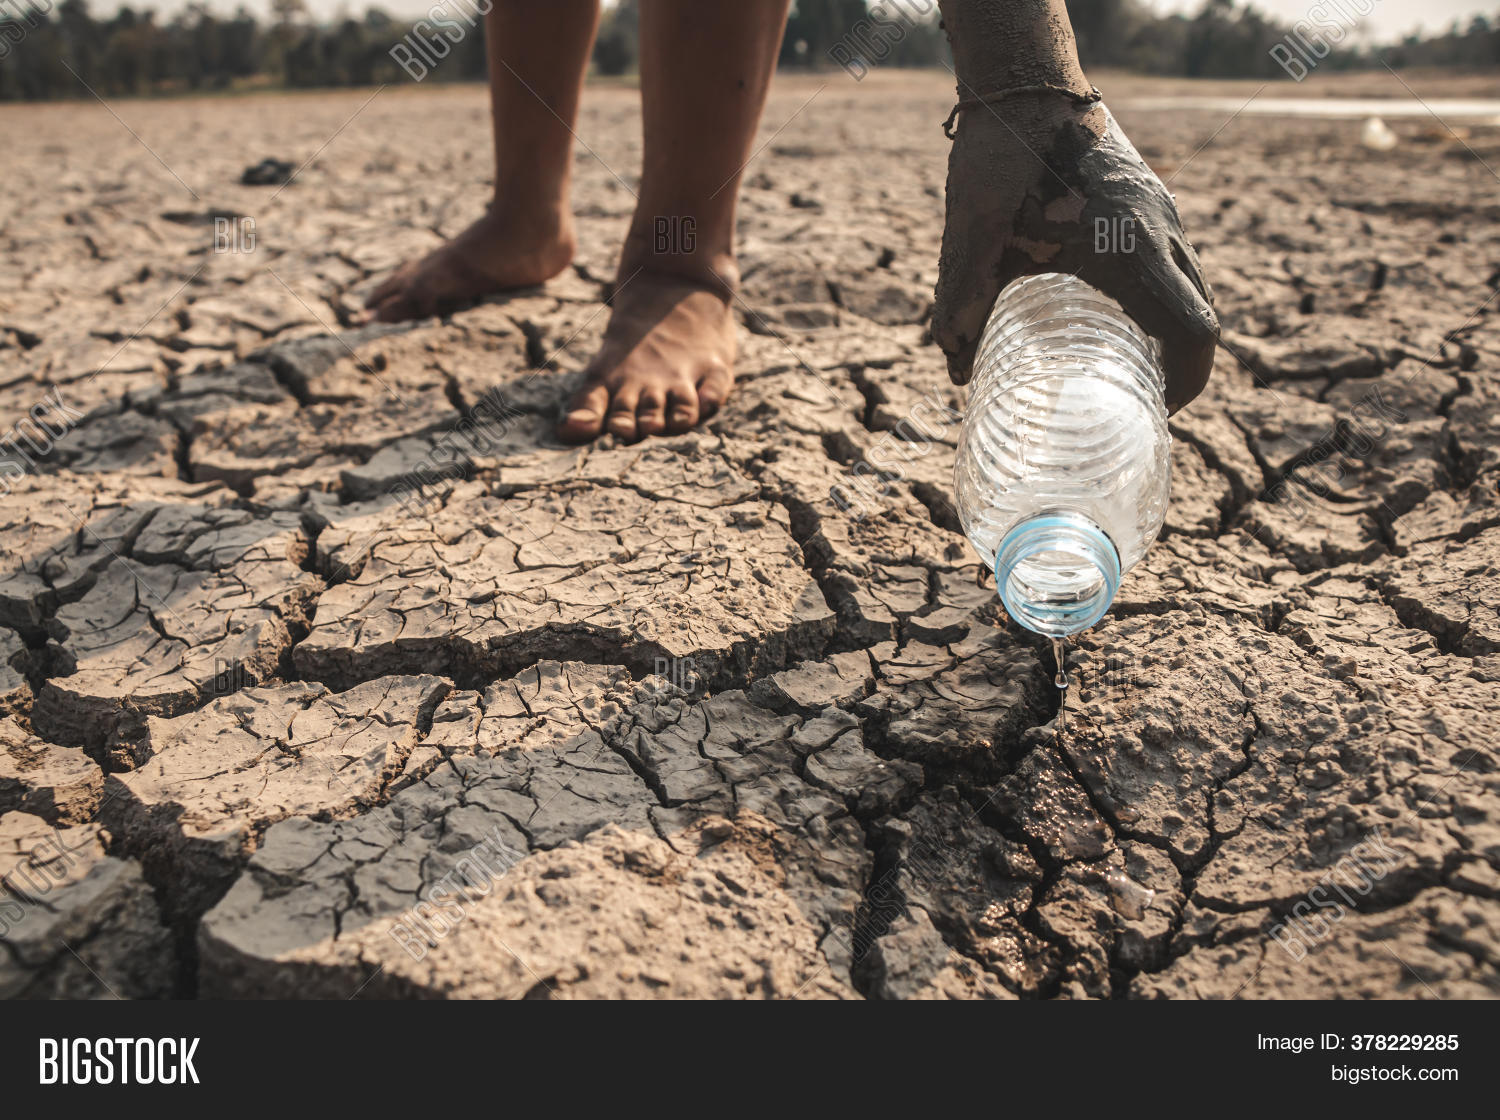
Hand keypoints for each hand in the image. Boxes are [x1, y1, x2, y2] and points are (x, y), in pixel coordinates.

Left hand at [932, 97, 1217, 412]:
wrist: (1027, 84)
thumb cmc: (1001, 156)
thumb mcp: (975, 236)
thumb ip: (962, 304)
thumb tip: (956, 373)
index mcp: (1132, 249)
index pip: (1193, 332)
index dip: (1187, 384)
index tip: (1160, 412)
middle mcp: (1159, 231)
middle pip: (1200, 316)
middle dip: (1181, 366)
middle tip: (1143, 399)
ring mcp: (1160, 209)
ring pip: (1189, 285)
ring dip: (1172, 328)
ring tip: (1131, 363)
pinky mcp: (1148, 197)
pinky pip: (1172, 258)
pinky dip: (1161, 294)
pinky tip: (1117, 308)